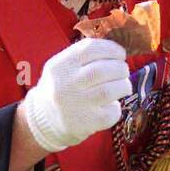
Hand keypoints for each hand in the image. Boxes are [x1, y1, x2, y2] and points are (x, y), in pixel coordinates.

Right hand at [21, 37, 131, 152]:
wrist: (45, 121)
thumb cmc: (60, 89)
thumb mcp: (61, 67)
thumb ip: (83, 57)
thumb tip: (116, 51)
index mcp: (60, 66)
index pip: (90, 48)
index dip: (111, 49)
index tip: (120, 54)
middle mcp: (67, 84)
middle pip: (102, 70)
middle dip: (120, 68)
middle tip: (123, 71)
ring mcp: (77, 104)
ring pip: (110, 90)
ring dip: (123, 85)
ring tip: (123, 86)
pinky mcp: (88, 122)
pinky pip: (112, 111)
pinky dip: (117, 106)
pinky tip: (111, 105)